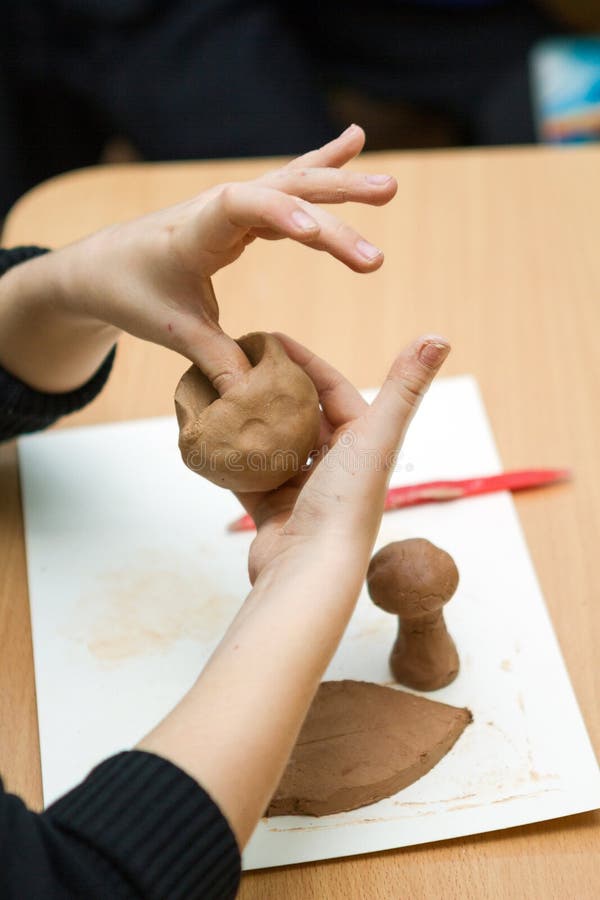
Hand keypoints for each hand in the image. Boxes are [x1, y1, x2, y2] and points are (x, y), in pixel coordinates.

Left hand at [19, 124, 394, 393]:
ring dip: (340, 184)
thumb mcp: (171, 330)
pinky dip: (321, 164)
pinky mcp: (243, 209)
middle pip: (281, 194)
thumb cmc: (133, 293)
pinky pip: (288, 186)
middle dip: (333, 204)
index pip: (239, 208)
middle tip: (382, 211)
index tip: (314, 232)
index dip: (278, 215)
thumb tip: (254, 400)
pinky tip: (354, 142)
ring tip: (388, 187)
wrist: (105, 265)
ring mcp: (232, 203)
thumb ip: (215, 360)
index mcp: (193, 233)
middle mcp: (216, 207)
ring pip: (292, 185)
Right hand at [241, 333, 450, 585]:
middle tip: (239, 364)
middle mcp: (337, 468)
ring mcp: (304, 491)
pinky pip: (248, 476)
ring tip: (222, 394)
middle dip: (273, 390)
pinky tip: (212, 437)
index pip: (332, 390)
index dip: (305, 362)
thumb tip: (441, 337)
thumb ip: (405, 386)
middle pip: (300, 416)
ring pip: (273, 445)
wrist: (311, 573)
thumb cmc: (346, 505)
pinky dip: (232, 458)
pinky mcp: (273, 513)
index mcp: (364, 446)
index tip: (269, 339)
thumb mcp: (376, 435)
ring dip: (251, 422)